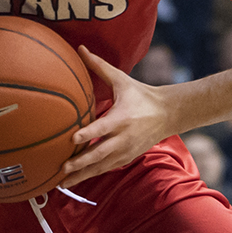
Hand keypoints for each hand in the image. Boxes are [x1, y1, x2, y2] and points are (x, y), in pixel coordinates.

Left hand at [61, 46, 176, 183]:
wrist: (169, 114)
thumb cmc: (141, 94)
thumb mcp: (122, 80)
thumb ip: (99, 67)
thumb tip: (80, 48)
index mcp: (122, 117)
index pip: (103, 127)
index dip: (88, 134)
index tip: (72, 139)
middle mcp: (124, 137)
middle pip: (100, 152)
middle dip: (81, 162)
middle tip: (62, 168)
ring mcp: (126, 150)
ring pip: (102, 166)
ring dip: (83, 175)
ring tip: (62, 184)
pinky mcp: (127, 158)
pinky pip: (107, 169)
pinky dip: (92, 175)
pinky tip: (76, 181)